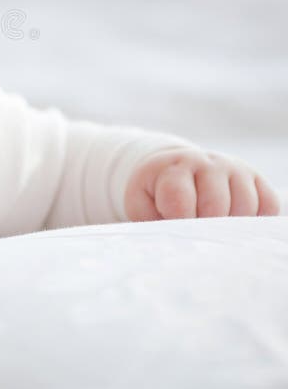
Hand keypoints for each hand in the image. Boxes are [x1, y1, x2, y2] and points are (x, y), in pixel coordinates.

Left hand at [124, 148, 280, 220]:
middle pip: (216, 206)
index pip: (179, 198)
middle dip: (205, 227)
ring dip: (230, 226)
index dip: (178, 221)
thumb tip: (173, 246)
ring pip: (245, 207)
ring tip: (211, 225)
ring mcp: (233, 167)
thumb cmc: (155, 195)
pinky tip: (234, 220)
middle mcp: (205, 162)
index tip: (175, 228)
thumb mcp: (140, 206)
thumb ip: (151, 223)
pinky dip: (254, 221)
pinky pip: (268, 206)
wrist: (173, 168)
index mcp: (173, 168)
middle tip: (195, 231)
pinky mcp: (255, 178)